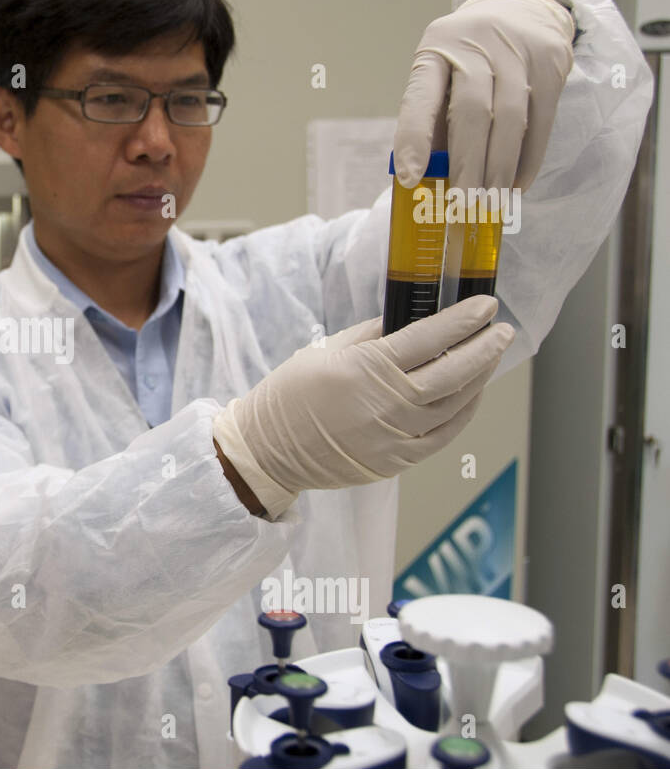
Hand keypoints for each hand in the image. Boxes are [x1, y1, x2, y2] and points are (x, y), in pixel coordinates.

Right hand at [212, 296, 513, 518]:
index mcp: (367, 369)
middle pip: (454, 371)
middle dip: (484, 347)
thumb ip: (371, 335)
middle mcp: (387, 404)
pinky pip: (443, 436)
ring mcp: (395, 436)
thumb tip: (410, 322)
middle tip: (500, 330)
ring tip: (488, 359)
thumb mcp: (325, 350)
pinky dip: (463, 413)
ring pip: (456, 405)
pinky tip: (470, 396)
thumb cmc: (289, 396)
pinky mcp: (396, 461)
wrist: (268, 449)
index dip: (463, 321)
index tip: (485, 306)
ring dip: (478, 378)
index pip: (430, 338)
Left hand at [393, 0, 573, 192]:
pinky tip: (517, 183)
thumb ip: (433, 121)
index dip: (413, 138)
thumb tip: (427, 180)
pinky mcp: (551, 64)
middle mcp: (476, 47)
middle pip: (472, 112)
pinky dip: (529, 158)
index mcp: (436, 51)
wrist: (522, 10)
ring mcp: (518, 52)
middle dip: (468, 165)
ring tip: (490, 202)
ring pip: (510, 119)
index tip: (410, 179)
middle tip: (463, 205)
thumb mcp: (441, 76)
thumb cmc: (468, 58)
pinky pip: (541, 121)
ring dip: (500, 168)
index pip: (421, 97)